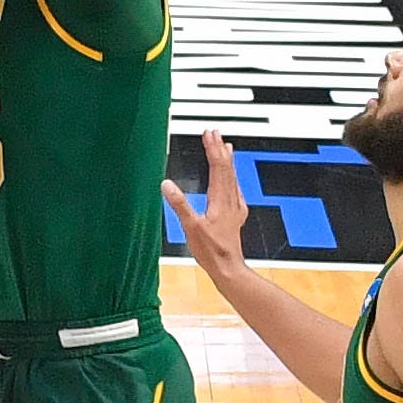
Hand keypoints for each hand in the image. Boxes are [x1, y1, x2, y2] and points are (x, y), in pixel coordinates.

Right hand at [162, 128, 248, 277]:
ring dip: (227, 161)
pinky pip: (235, 189)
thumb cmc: (212, 251)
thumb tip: (167, 185)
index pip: (218, 167)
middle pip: (226, 168)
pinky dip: (231, 177)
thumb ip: (180, 205)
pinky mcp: (236, 216)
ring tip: (226, 147)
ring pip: (232, 177)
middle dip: (219, 149)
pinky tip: (231, 179)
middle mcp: (231, 201)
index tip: (208, 135)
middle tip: (215, 134)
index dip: (212, 149)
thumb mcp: (191, 228)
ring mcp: (235, 208)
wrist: (229, 268)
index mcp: (220, 200)